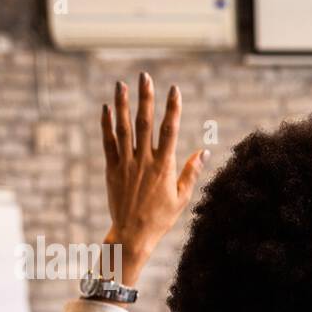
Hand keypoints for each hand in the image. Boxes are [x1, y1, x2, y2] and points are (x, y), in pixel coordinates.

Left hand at [99, 72, 207, 285]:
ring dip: (123, 104)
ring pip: (124, 128)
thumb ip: (191, 172)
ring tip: (122, 84)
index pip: (170, 131)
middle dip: (146, 98)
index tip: (174, 90)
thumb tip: (204, 151)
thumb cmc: (161, 218)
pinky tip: (107, 108)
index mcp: (165, 167)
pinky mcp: (112, 169)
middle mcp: (144, 161)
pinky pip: (108, 142)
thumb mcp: (182, 197)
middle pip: (145, 123)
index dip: (172, 109)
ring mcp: (126, 164)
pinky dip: (106, 124)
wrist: (133, 235)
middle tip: (145, 77)